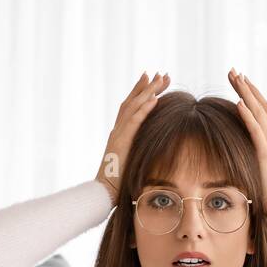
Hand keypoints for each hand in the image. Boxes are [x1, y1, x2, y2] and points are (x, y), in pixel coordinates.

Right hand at [96, 71, 170, 206]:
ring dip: (149, 92)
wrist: (104, 193)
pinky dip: (144, 109)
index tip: (154, 81)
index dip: (142, 93)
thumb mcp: (131, 164)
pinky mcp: (121, 141)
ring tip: (162, 79)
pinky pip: (134, 121)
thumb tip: (150, 153)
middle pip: (133, 101)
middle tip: (162, 74)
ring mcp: (119, 134)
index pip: (131, 108)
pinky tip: (155, 99)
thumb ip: (137, 153)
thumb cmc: (119, 184)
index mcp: (120, 134)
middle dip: (148, 87)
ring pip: (134, 106)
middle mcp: (118, 130)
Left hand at [229, 67, 266, 221]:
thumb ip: (253, 155)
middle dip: (246, 86)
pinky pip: (256, 130)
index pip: (262, 110)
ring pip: (258, 112)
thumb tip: (239, 151)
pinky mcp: (266, 154)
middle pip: (260, 104)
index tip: (238, 80)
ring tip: (235, 77)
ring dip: (246, 93)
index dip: (251, 93)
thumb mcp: (260, 168)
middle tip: (233, 70)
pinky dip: (247, 115)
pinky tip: (238, 102)